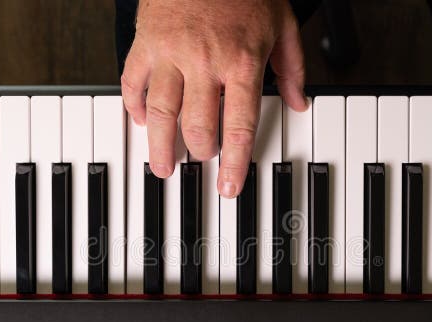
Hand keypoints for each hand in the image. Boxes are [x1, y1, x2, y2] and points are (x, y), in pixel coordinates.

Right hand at [121, 0, 308, 197]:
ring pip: (160, 112)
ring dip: (160, 145)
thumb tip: (298, 104)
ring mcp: (170, 51)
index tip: (229, 187)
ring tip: (162, 164)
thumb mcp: (283, 23)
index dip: (233, 163)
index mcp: (242, 61)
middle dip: (199, 154)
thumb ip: (292, 68)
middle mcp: (205, 61)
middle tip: (199, 164)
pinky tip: (141, 120)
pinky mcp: (145, 40)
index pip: (238, 126)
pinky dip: (134, 106)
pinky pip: (132, 82)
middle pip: (197, 126)